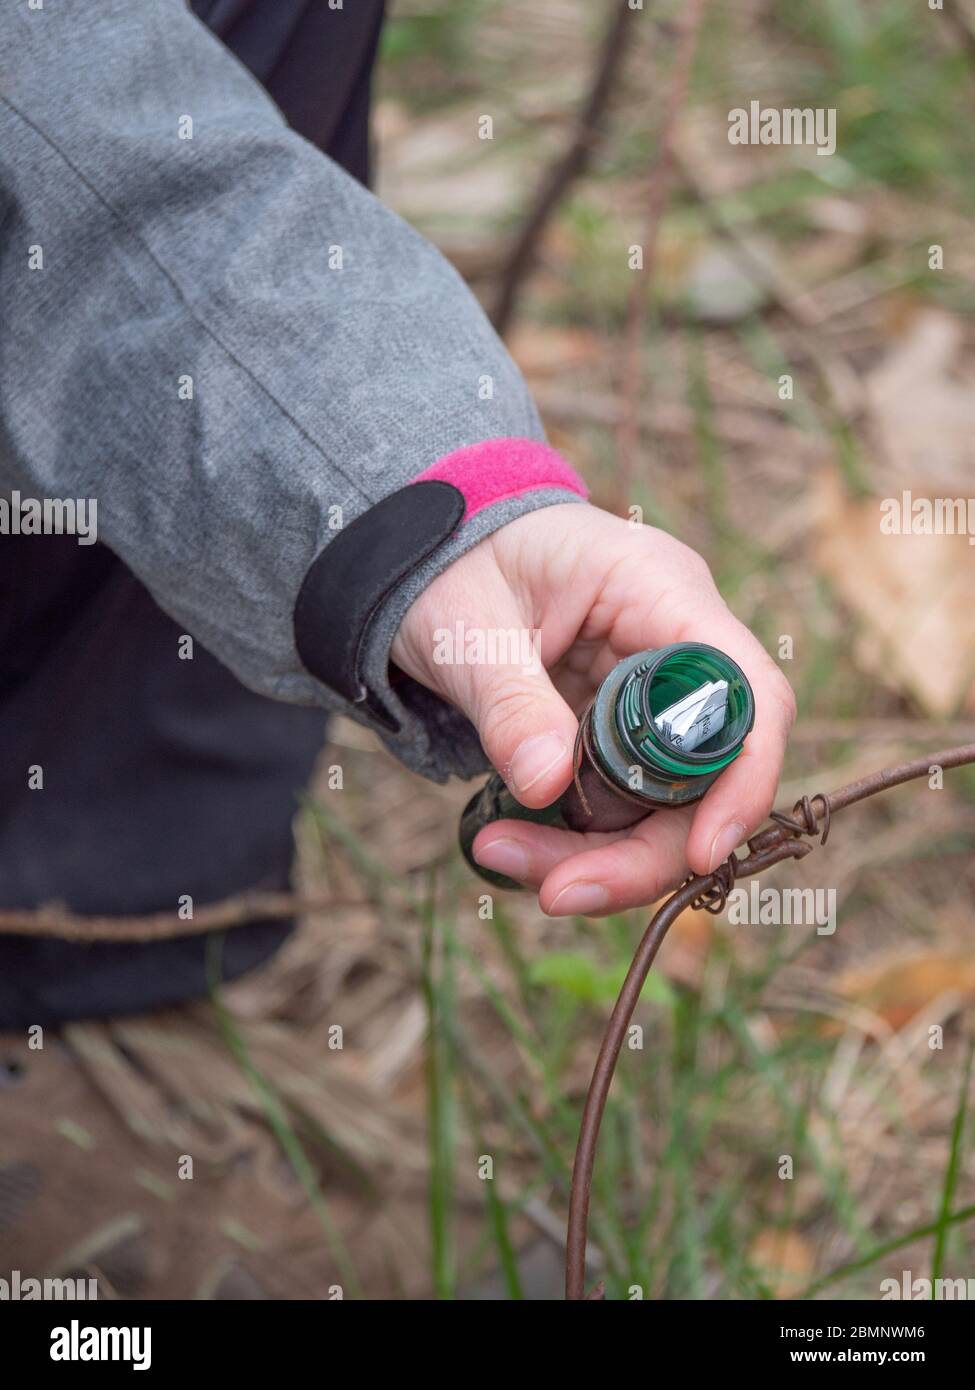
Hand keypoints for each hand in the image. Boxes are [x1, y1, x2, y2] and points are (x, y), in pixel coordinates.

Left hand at [391, 503, 794, 915]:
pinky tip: (512, 844)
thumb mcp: (467, 628)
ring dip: (600, 854)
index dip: (742, 781)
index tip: (699, 855)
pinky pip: (625, 799)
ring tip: (502, 857)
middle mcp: (674, 641)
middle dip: (642, 849)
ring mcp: (650, 689)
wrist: (421, 551)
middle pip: (709, 774)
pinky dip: (579, 836)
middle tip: (557, 892)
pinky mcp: (619, 726)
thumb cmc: (449, 562)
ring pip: (666, 802)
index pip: (747, 693)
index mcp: (659, 589)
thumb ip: (510, 703)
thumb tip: (548, 786)